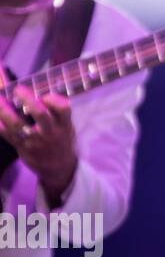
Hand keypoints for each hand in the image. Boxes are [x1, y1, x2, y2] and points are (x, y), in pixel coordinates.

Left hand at [0, 68, 77, 205]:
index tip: (46, 94)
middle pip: (41, 114)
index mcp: (64, 125)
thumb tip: (41, 91)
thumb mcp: (67, 126)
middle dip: (29, 100)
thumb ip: (56, 112)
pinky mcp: (20, 146)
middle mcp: (50, 131)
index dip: (55, 100)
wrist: (58, 167)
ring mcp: (34, 140)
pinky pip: (6, 134)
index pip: (63, 109)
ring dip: (5, 110)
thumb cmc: (62, 141)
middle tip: (18, 89)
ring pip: (17, 124)